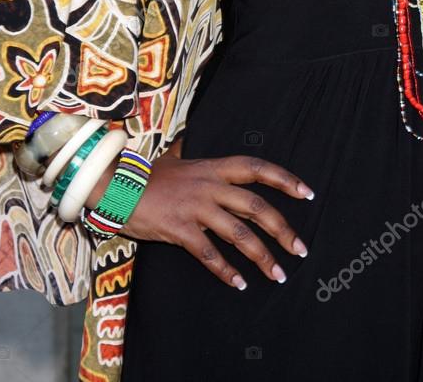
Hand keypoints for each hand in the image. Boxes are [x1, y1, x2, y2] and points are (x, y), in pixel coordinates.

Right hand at [120, 153, 314, 289]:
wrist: (115, 187)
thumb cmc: (147, 175)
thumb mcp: (174, 158)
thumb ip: (190, 153)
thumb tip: (190, 139)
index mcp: (213, 167)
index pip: (257, 168)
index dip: (285, 179)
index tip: (307, 193)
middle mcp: (210, 186)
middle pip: (256, 206)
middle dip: (282, 228)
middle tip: (300, 249)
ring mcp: (196, 208)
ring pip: (238, 233)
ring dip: (261, 256)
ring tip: (278, 274)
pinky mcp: (179, 229)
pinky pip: (208, 253)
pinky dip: (226, 270)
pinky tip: (239, 283)